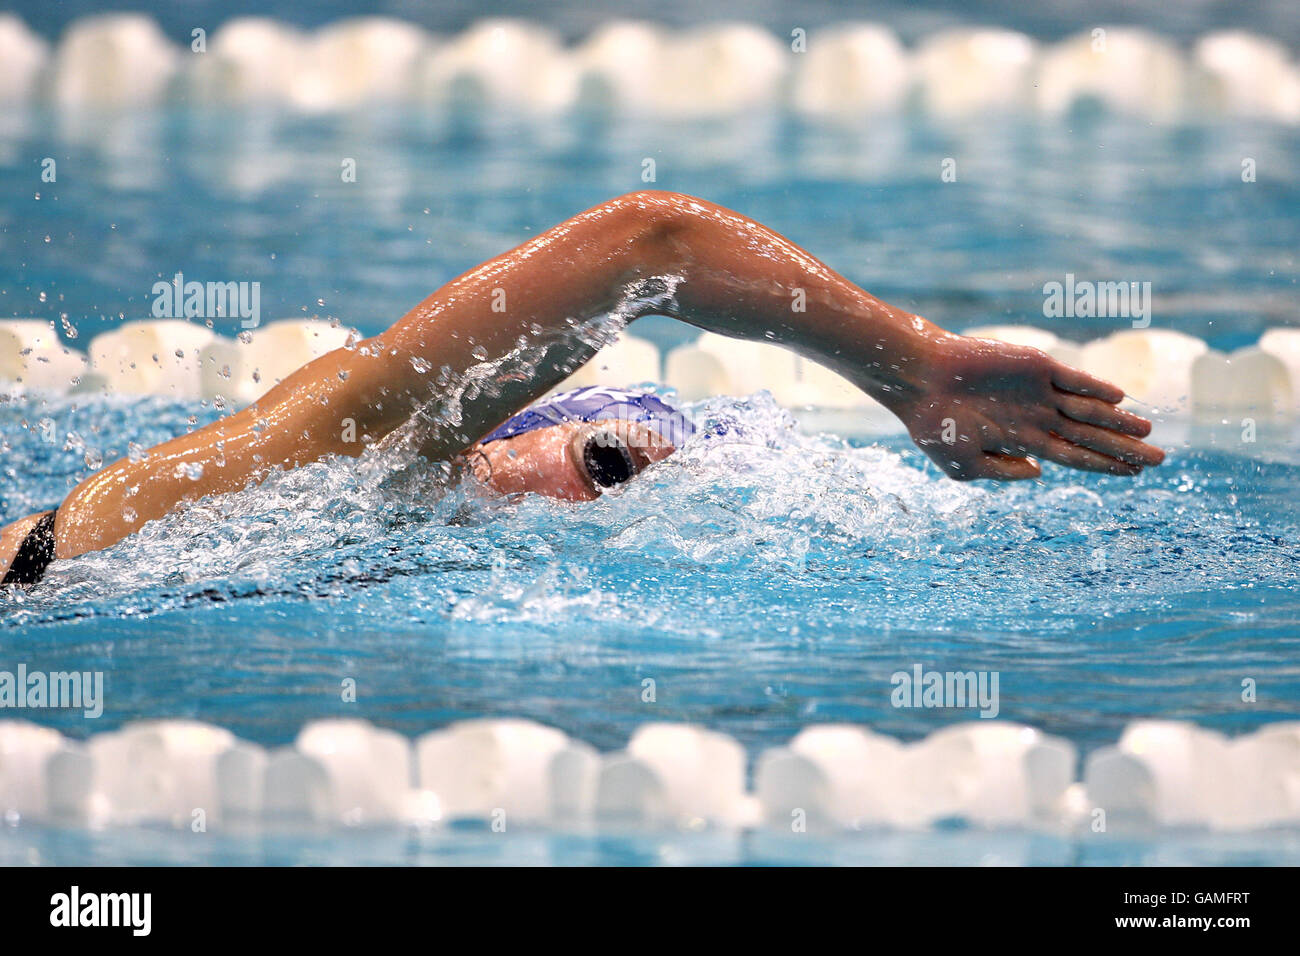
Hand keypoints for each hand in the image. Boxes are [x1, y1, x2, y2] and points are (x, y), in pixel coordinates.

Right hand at [893, 334, 1165, 480]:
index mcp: (1023, 440)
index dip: (1104, 464)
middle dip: (1126, 448)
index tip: (1134, 474)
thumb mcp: (963, 467)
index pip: (1074, 454)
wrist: (920, 383)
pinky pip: (1073, 379)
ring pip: (1090, 409)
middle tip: (1162, 459)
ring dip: (1120, 421)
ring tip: (1150, 431)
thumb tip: (1042, 472)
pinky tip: (1119, 398)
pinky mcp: (1035, 366)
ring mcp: (1039, 391)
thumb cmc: (934, 426)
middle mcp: (1038, 416)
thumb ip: (1002, 472)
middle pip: (1091, 435)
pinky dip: (1095, 388)